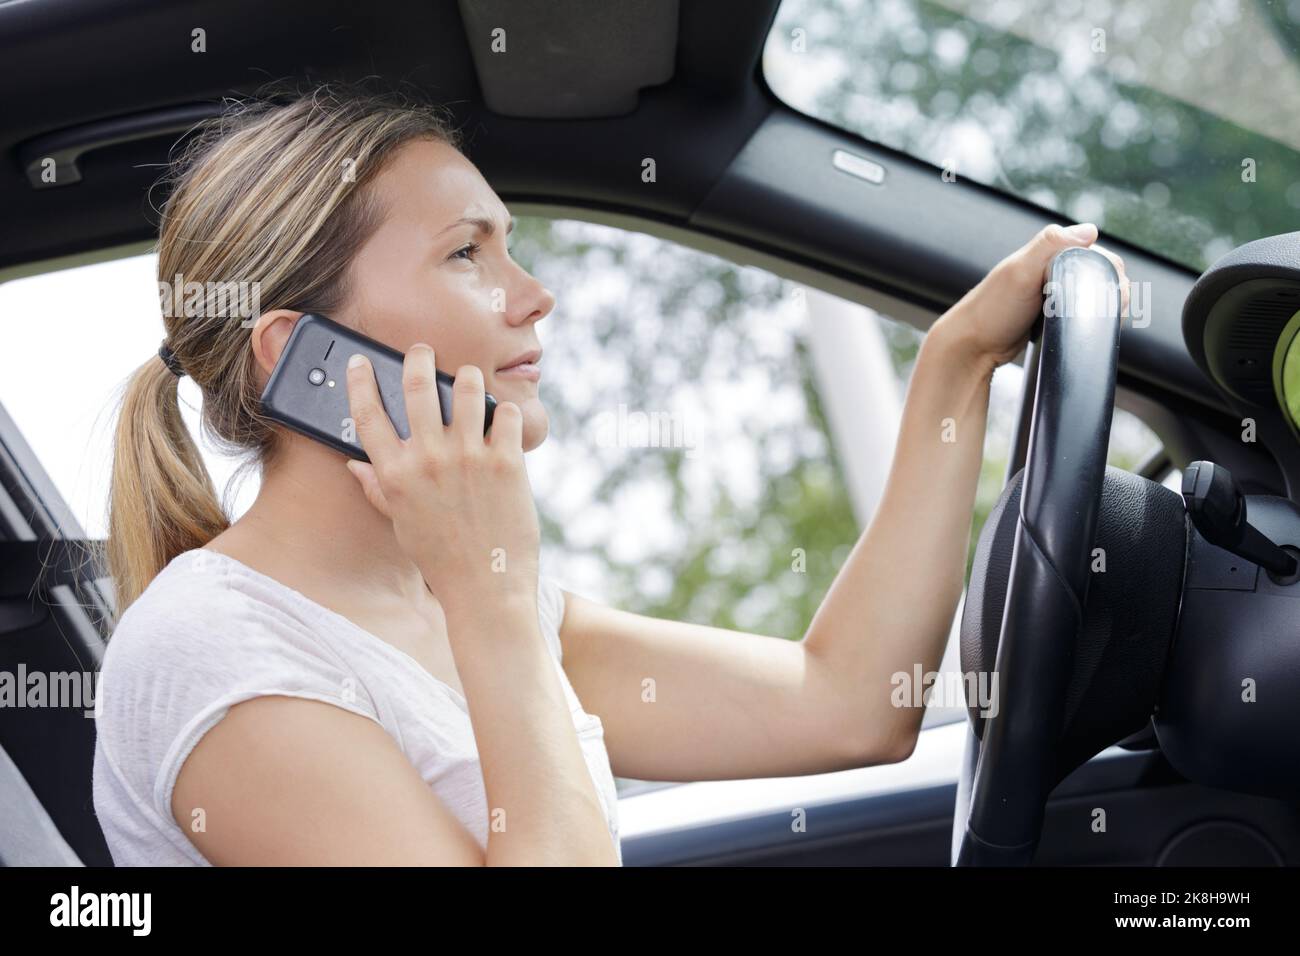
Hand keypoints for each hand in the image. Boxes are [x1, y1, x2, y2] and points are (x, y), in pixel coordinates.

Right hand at [343, 344, 539, 615]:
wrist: (486, 586)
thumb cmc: (441, 557)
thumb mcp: (401, 522)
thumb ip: (378, 488)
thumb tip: (354, 464)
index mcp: (395, 474)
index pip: (366, 414)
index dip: (359, 381)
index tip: (360, 361)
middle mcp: (428, 460)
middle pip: (417, 386)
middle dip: (419, 358)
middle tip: (423, 351)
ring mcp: (469, 457)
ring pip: (468, 387)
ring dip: (469, 380)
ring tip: (470, 383)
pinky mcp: (506, 461)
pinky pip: (506, 414)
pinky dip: (505, 413)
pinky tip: (502, 422)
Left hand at [933, 222, 1129, 370]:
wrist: (971, 348)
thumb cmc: (992, 310)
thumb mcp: (1020, 273)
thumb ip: (1050, 246)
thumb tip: (1090, 231)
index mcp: (1046, 251)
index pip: (1096, 252)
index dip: (1111, 270)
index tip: (1114, 293)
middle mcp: (1049, 268)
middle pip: (1098, 273)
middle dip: (1111, 290)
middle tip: (1112, 310)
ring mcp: (1050, 293)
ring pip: (1091, 294)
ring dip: (1103, 305)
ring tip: (1105, 321)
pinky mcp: (1049, 315)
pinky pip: (1079, 312)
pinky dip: (1090, 318)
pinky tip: (1090, 328)